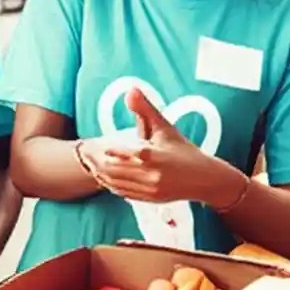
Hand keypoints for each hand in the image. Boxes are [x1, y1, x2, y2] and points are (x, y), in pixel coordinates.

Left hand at [95, 87, 243, 205]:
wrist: (205, 179)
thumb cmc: (185, 151)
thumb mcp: (166, 128)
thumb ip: (146, 108)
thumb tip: (130, 90)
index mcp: (153, 155)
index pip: (123, 153)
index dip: (108, 150)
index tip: (95, 144)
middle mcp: (151, 174)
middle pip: (114, 170)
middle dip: (97, 162)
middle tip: (84, 155)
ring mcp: (150, 189)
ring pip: (117, 183)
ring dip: (102, 174)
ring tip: (91, 165)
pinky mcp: (150, 199)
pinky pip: (124, 193)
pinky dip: (112, 185)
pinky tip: (106, 178)